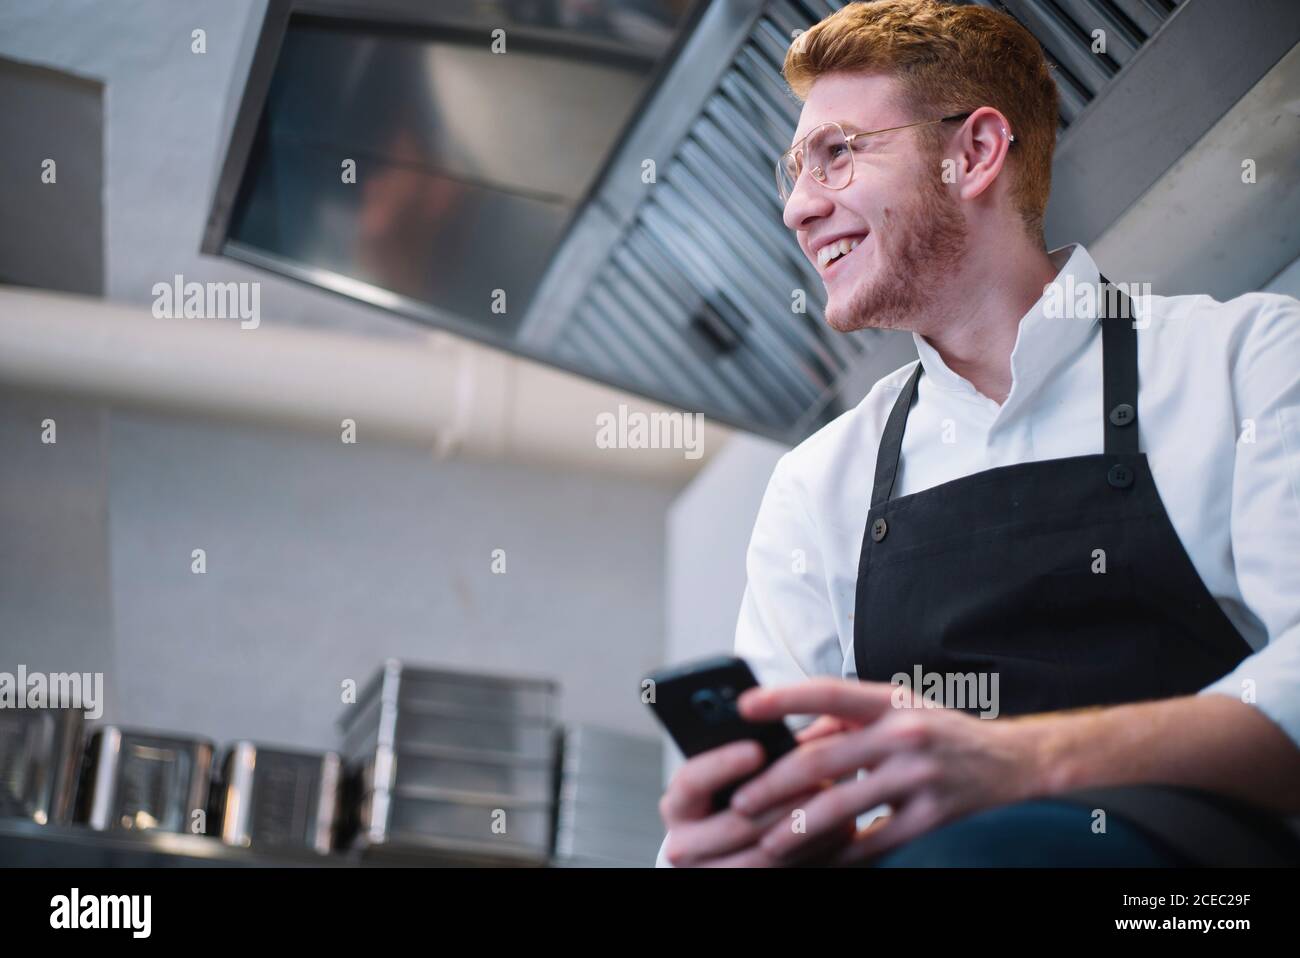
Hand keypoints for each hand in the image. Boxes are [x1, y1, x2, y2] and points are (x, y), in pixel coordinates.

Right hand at [658, 720, 855, 866]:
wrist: (727, 847)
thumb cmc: (732, 794)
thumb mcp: (725, 771)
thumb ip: (746, 748)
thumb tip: (783, 709)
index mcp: (678, 804)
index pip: (692, 781)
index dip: (723, 764)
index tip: (757, 749)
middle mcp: (684, 843)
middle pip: (735, 824)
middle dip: (783, 798)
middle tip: (819, 774)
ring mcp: (712, 873)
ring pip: (764, 856)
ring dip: (805, 825)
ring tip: (836, 798)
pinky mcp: (741, 887)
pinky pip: (783, 875)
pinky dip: (816, 850)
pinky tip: (839, 827)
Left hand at [729, 678, 1050, 864]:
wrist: (1011, 761)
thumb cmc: (937, 730)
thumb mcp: (894, 708)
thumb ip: (841, 720)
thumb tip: (787, 742)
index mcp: (890, 701)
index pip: (830, 692)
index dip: (785, 697)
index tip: (744, 706)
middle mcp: (905, 734)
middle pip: (824, 760)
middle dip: (774, 785)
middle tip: (739, 802)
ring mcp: (920, 777)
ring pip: (843, 808)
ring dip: (797, 828)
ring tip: (765, 843)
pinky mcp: (931, 817)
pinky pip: (875, 842)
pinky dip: (841, 854)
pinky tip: (814, 862)